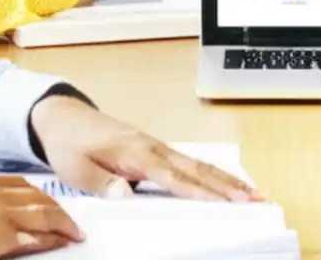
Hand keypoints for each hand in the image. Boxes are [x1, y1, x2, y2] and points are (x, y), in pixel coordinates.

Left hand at [29, 96, 263, 202]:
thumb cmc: (70, 143)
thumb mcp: (77, 168)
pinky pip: (190, 163)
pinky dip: (213, 174)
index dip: (202, 192)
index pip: (175, 178)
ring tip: (255, 192)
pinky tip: (227, 182)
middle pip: (199, 170)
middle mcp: (153, 149)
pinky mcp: (156, 150)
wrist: (62, 117)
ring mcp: (157, 148)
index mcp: (136, 155)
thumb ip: (104, 183)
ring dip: (228, 180)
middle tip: (258, 198)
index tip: (227, 203)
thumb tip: (128, 195)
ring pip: (200, 165)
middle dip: (230, 186)